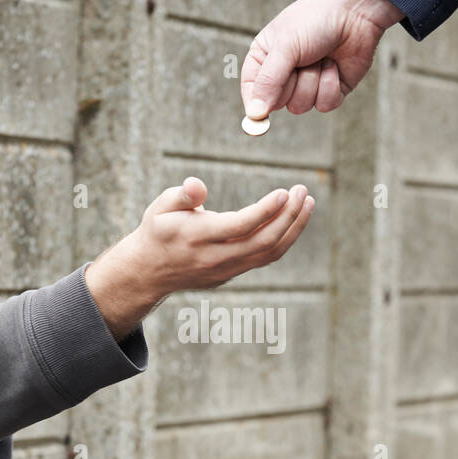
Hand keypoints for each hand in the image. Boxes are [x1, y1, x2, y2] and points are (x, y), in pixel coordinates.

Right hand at [85, 176, 313, 338]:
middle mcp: (216, 257)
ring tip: (308, 204)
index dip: (266, 210)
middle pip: (263, 241)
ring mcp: (226, 269)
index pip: (240, 226)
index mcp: (197, 236)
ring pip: (269, 252)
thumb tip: (197, 185)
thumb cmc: (158, 230)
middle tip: (303, 191)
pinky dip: (284, 239)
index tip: (284, 192)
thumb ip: (181, 195)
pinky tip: (293, 220)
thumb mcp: (161, 207)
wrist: (150, 271)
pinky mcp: (233, 273)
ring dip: (293, 228)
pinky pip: (265, 257)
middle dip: (288, 216)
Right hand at [241, 0, 403, 119]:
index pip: (250, 91)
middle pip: (276, 104)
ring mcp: (306, 84)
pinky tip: (334, 65)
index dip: (255, 103)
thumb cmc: (315, 20)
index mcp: (264, 59)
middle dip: (291, 84)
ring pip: (300, 106)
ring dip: (313, 82)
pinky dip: (330, 86)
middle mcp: (282, 74)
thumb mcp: (286, 46)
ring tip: (320, 58)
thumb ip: (269, 81)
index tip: (259, 115)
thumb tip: (255, 114)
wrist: (355, 12)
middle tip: (301, 61)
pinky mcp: (329, 91)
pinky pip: (324, 105)